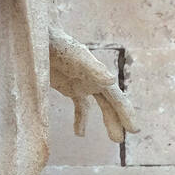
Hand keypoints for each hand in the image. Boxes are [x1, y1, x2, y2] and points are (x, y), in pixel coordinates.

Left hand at [48, 26, 137, 141]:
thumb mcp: (73, 54)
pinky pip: (80, 106)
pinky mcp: (68, 86)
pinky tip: (79, 134)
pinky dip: (81, 119)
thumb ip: (91, 67)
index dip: (126, 112)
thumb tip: (111, 80)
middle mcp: (93, 79)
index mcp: (97, 73)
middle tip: (126, 136)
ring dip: (108, 120)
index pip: (115, 97)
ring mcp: (81, 83)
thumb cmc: (56, 43)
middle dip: (119, 119)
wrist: (39, 35)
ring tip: (116, 138)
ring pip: (99, 105)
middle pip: (111, 103)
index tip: (135, 129)